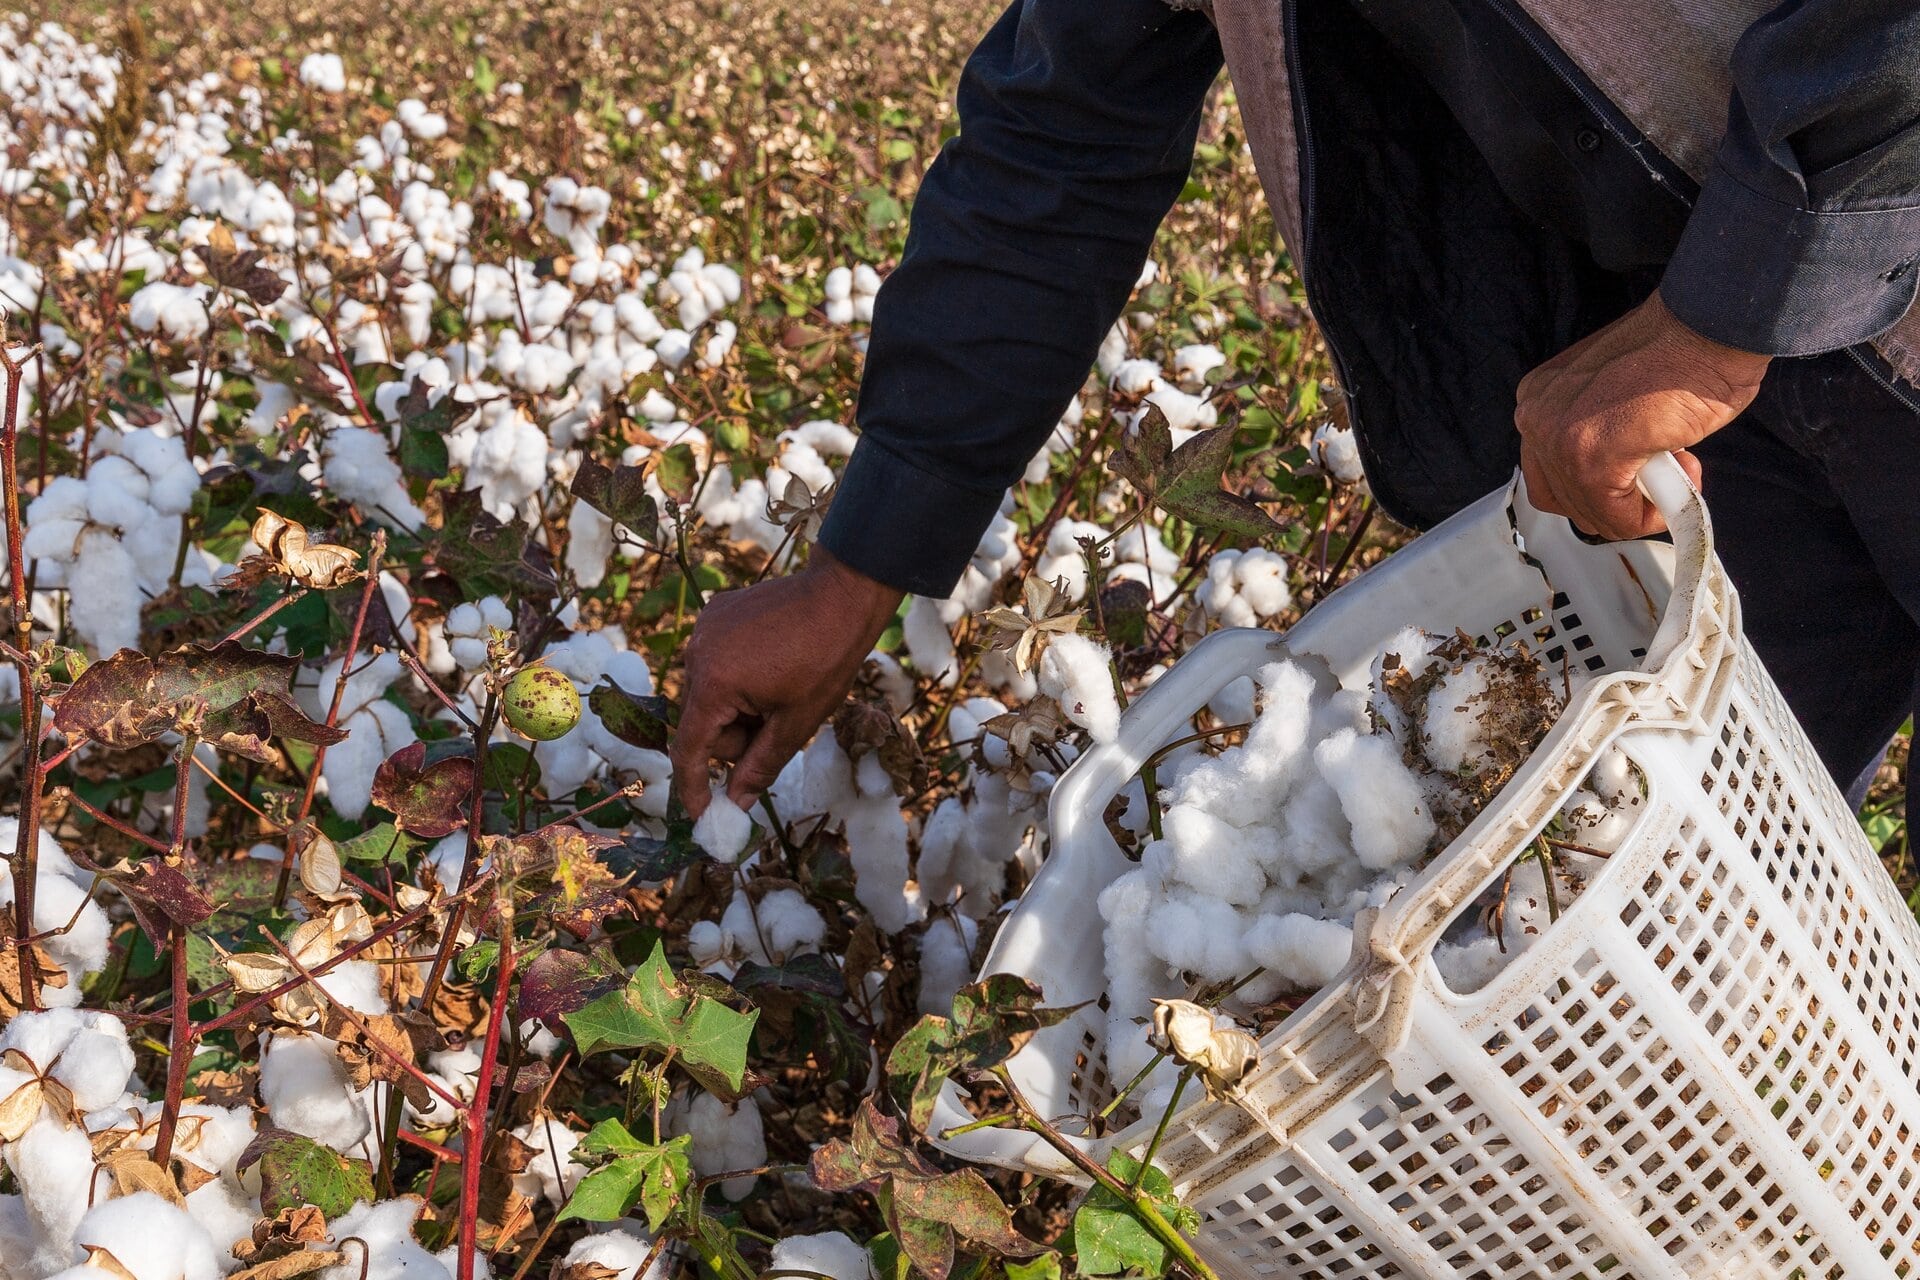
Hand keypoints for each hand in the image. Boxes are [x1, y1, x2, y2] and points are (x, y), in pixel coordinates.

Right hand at [671, 547, 903, 816]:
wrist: (842, 595)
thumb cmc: (826, 660)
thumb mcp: (796, 723)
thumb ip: (760, 766)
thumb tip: (736, 803)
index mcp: (714, 684)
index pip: (690, 749)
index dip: (693, 787)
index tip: (699, 814)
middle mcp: (697, 655)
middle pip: (703, 723)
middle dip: (736, 736)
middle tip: (776, 724)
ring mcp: (703, 630)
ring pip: (710, 694)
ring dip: (738, 706)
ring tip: (779, 689)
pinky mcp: (715, 615)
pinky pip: (715, 663)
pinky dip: (737, 676)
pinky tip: (770, 664)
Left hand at [1515, 292, 1769, 539]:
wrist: (1708, 327)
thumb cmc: (1679, 354)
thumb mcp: (1614, 395)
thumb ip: (1599, 431)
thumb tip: (1612, 480)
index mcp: (1540, 399)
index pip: (1549, 475)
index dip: (1597, 489)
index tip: (1637, 477)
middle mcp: (1537, 417)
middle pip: (1565, 499)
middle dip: (1619, 501)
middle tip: (1663, 475)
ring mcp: (1559, 439)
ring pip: (1591, 513)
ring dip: (1639, 507)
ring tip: (1677, 470)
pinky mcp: (1590, 458)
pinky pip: (1616, 517)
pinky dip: (1650, 516)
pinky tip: (1681, 479)